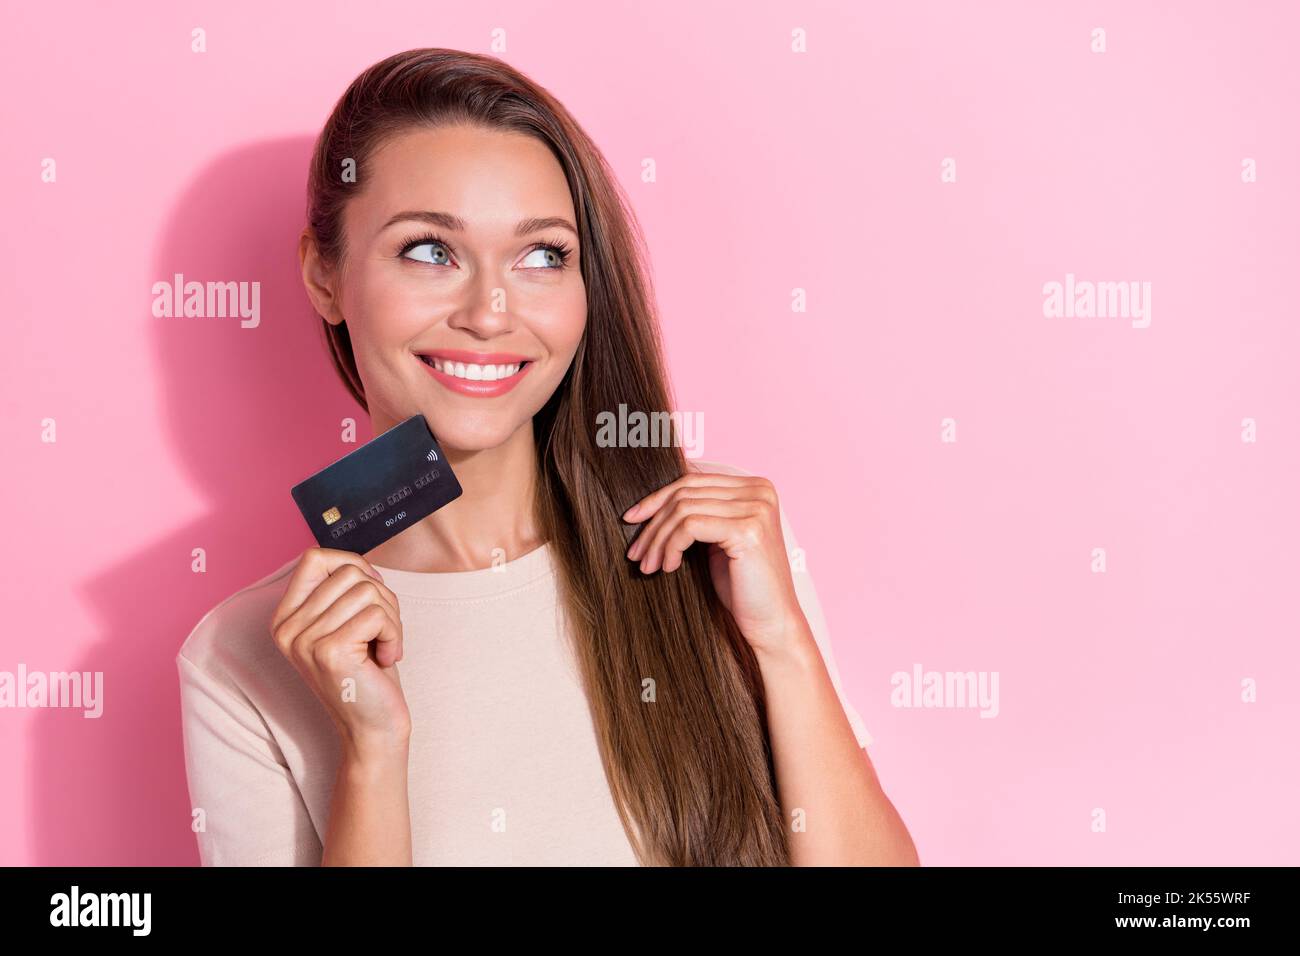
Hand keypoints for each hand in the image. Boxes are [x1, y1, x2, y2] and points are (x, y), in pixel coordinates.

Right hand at [270, 548, 411, 755]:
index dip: (354, 565)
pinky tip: (385, 659)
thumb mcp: (347, 625)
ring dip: (391, 618)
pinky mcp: (329, 652)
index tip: (371, 597)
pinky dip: (394, 634)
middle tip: (382, 631)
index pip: (315, 557)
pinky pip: (377, 614)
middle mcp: (287, 627)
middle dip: (381, 597)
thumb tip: (359, 561)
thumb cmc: (367, 673)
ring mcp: (304, 640)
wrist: (373, 729)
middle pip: (349, 572)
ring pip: (367, 591)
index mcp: (285, 617)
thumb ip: (343, 591)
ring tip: (383, 646)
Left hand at [622, 471, 805, 653]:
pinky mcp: (747, 529)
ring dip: (658, 539)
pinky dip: (671, 546)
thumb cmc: (743, 586)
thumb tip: (657, 496)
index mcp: (755, 487)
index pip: (694, 480)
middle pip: (686, 492)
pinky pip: (690, 527)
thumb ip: (700, 513)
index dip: (657, 498)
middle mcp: (759, 491)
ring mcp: (756, 508)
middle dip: (653, 522)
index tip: (632, 520)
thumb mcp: (717, 541)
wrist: (772, 622)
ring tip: (648, 565)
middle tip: (635, 551)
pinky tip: (668, 567)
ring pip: (683, 510)